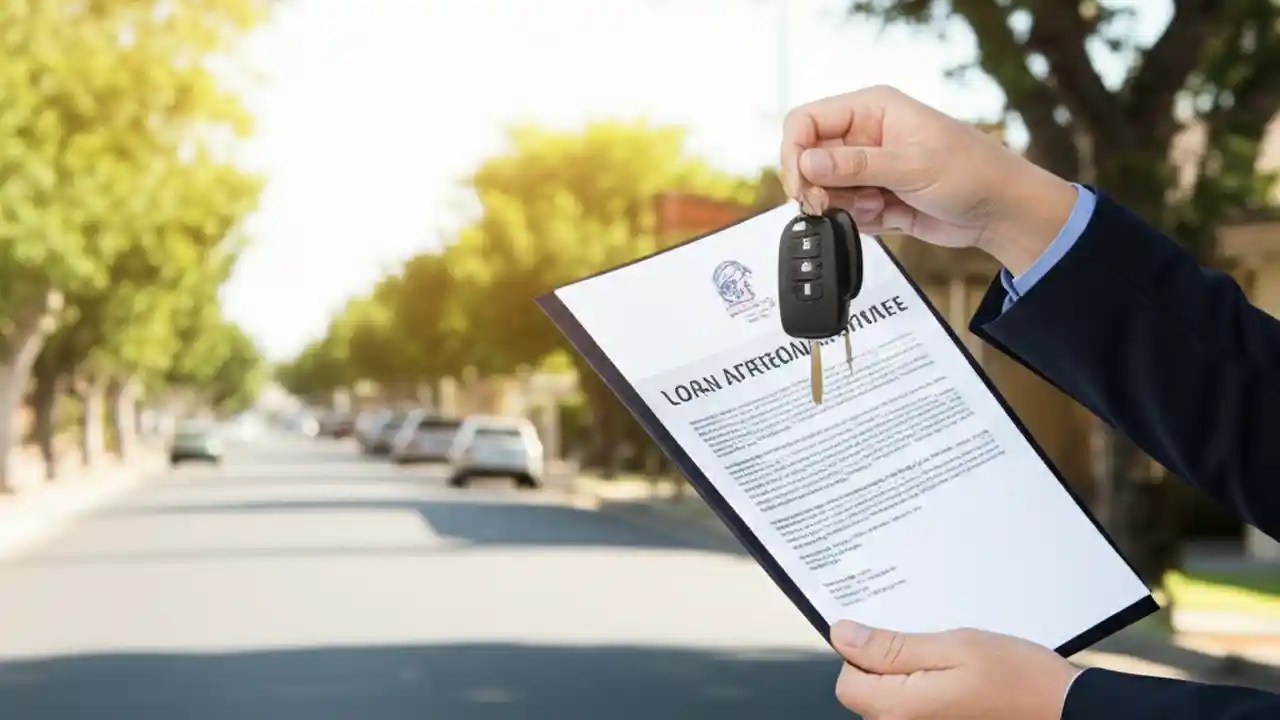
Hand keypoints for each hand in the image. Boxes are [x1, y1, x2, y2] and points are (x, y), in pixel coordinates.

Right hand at [780, 85, 1076, 275]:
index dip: (794, 152)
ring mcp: (868, 168)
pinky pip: (843, 211)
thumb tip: (807, 163)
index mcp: (872, 109)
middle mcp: (865, 135)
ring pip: (823, 189)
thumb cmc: (973, 173)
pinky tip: (888, 215)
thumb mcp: (911, 165)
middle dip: (816, 187)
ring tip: (878, 207)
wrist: (1001, 212)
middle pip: (809, 158)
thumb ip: (854, 166)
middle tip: (828, 206)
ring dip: (842, 206)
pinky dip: (858, 221)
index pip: (807, 120)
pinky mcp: (873, 196)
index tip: (800, 184)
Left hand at [829, 620, 1079, 719]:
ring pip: (889, 701)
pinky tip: (954, 680)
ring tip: (947, 665)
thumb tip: (843, 635)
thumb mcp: (955, 646)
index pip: (847, 680)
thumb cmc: (1019, 679)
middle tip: (927, 648)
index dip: (862, 652)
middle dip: (885, 665)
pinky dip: (923, 691)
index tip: (893, 637)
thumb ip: (892, 646)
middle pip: (864, 693)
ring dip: (907, 678)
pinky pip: (913, 709)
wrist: (1066, 711)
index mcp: (902, 710)